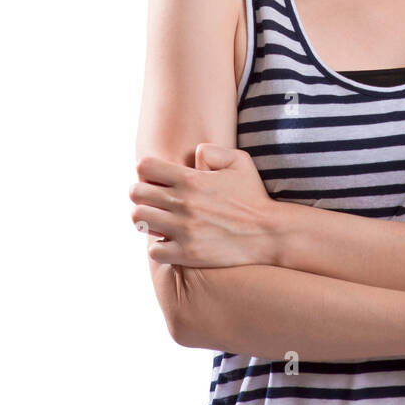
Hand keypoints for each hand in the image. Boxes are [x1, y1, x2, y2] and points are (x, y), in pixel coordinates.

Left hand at [131, 144, 277, 267]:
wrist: (269, 233)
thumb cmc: (253, 196)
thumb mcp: (239, 161)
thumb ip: (211, 151)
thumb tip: (193, 155)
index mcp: (191, 179)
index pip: (145, 166)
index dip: (147, 171)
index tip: (158, 179)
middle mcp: (183, 203)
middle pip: (135, 193)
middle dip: (142, 194)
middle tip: (155, 200)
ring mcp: (183, 230)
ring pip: (139, 219)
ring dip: (146, 219)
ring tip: (160, 221)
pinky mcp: (187, 253)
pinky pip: (153, 250)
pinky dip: (159, 246)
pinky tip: (171, 242)